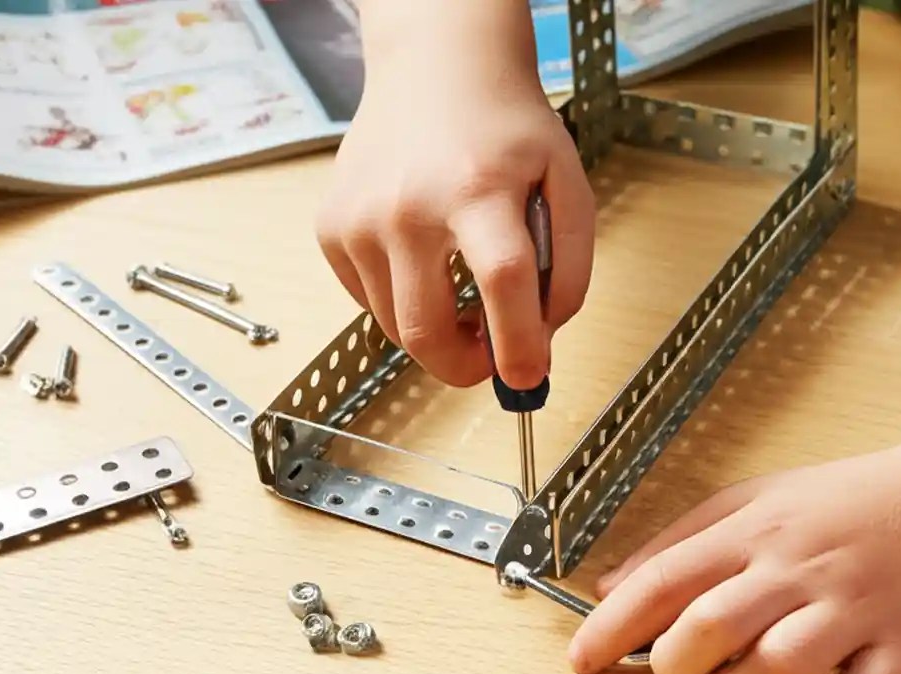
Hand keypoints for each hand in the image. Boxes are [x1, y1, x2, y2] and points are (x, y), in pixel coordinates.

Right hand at [315, 14, 593, 389]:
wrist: (436, 68)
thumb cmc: (505, 127)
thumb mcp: (566, 182)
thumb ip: (570, 265)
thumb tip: (542, 338)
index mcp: (477, 188)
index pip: (502, 283)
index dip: (519, 344)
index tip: (528, 377)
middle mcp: (407, 205)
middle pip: (427, 328)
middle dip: (464, 366)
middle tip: (490, 359)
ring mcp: (358, 219)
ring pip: (395, 325)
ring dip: (435, 331)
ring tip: (465, 297)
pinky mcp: (331, 228)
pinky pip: (369, 300)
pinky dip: (401, 300)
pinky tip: (424, 259)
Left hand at [568, 442, 900, 673]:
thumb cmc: (853, 501)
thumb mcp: (758, 497)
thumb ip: (682, 539)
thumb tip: (611, 586)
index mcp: (758, 530)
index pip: (664, 579)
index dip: (611, 625)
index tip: (582, 659)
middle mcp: (799, 568)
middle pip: (708, 630)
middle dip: (674, 666)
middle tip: (680, 669)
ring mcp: (855, 610)